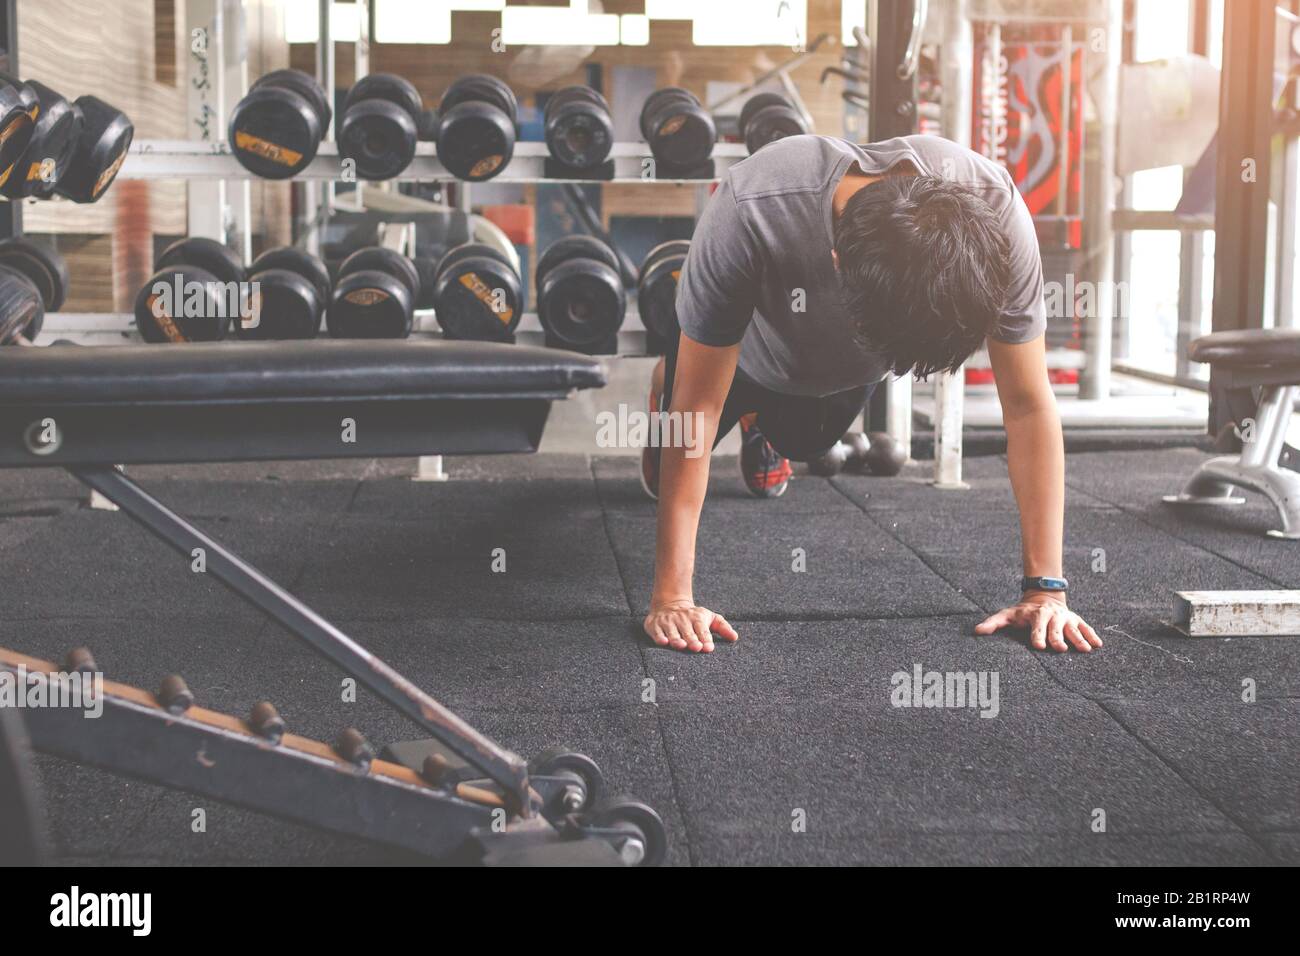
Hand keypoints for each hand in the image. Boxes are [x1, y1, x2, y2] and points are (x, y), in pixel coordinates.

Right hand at [644, 600, 738, 652]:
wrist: (669, 603)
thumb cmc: (693, 616)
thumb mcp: (709, 617)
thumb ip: (722, 627)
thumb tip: (734, 637)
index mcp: (697, 618)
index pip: (702, 629)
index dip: (705, 638)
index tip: (708, 647)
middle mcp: (682, 619)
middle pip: (688, 632)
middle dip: (692, 640)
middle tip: (696, 647)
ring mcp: (667, 621)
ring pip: (672, 632)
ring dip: (676, 639)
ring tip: (681, 646)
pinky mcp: (654, 624)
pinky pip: (656, 631)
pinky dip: (659, 636)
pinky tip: (663, 642)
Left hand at [975, 591, 1101, 652]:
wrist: (1042, 598)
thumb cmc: (1022, 612)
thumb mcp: (1007, 614)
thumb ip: (993, 623)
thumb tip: (977, 631)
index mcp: (1036, 615)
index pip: (1036, 626)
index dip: (1037, 635)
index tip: (1038, 646)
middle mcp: (1052, 615)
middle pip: (1055, 627)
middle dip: (1057, 637)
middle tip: (1060, 649)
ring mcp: (1066, 618)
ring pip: (1073, 628)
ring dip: (1079, 638)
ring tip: (1085, 649)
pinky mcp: (1076, 620)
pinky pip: (1086, 627)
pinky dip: (1092, 635)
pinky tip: (1098, 645)